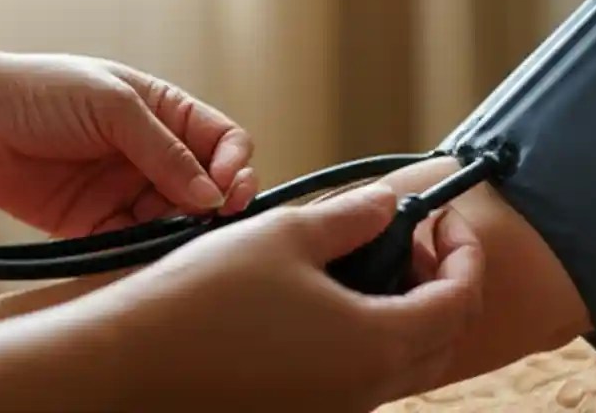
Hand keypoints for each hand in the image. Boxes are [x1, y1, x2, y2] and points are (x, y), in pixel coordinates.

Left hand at [0, 51, 256, 235]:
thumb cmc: (43, 93)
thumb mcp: (114, 106)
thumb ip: (165, 151)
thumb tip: (212, 196)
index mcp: (163, 112)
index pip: (223, 141)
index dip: (234, 165)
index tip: (228, 191)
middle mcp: (150, 153)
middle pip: (205, 186)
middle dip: (215, 205)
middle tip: (211, 221)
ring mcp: (125, 189)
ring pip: (174, 221)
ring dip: (181, 233)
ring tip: (173, 238)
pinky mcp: (96, 224)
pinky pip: (133, 244)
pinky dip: (144, 252)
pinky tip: (144, 253)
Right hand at [80, 183, 483, 411]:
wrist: (131, 365)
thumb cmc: (204, 297)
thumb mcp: (284, 236)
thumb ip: (349, 218)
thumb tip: (386, 204)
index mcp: (374, 345)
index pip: (460, 301)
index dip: (464, 252)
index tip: (441, 215)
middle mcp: (364, 392)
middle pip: (442, 340)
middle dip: (444, 283)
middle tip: (410, 238)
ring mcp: (333, 410)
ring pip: (403, 365)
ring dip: (407, 312)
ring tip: (366, 261)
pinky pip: (361, 379)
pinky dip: (368, 338)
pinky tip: (326, 300)